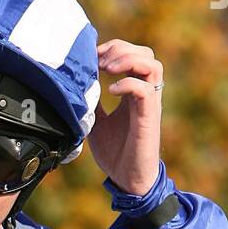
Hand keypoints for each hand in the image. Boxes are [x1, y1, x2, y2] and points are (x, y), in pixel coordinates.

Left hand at [87, 39, 163, 195]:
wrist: (128, 180)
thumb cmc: (116, 153)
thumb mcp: (96, 123)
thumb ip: (91, 104)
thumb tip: (75, 88)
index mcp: (134, 93)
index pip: (133, 56)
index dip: (114, 49)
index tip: (93, 56)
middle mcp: (145, 94)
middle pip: (145, 53)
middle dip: (120, 48)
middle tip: (99, 61)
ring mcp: (149, 104)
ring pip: (152, 64)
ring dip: (127, 60)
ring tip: (107, 69)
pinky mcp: (149, 117)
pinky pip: (145, 89)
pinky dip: (128, 83)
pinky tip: (111, 91)